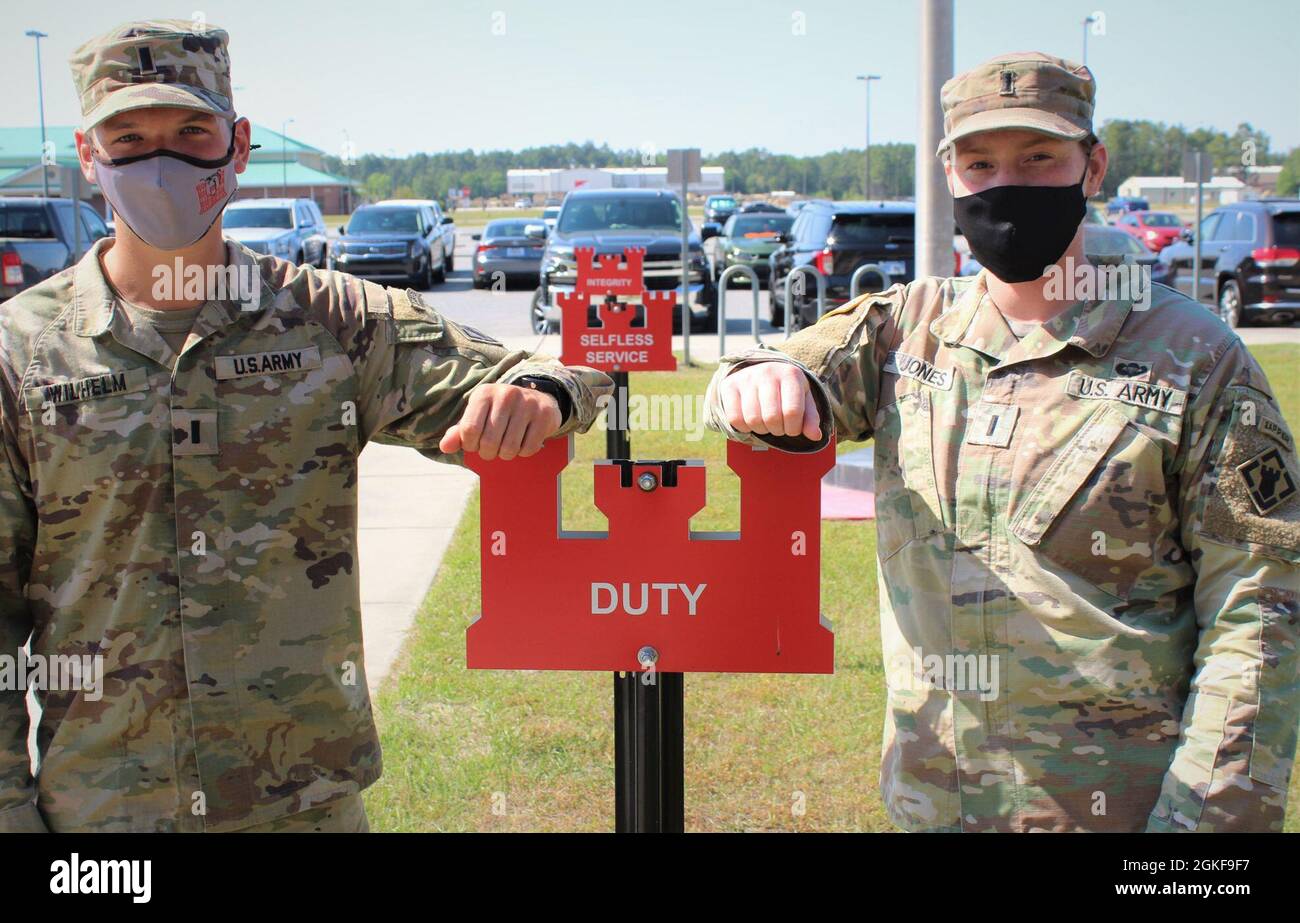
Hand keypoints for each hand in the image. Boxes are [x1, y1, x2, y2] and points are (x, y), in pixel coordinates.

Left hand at [439, 383, 561, 459]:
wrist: (537, 399)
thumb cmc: (500, 413)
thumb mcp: (478, 417)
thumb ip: (459, 432)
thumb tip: (445, 447)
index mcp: (484, 394)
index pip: (469, 430)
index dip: (470, 445)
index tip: (475, 445)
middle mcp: (506, 394)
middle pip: (489, 442)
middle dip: (488, 453)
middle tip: (492, 449)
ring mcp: (527, 403)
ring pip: (510, 448)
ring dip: (506, 455)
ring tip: (506, 447)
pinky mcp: (544, 415)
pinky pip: (528, 448)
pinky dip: (523, 453)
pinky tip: (523, 443)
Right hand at [718, 362, 821, 440]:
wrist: (761, 370)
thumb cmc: (786, 390)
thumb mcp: (803, 400)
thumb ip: (810, 418)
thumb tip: (815, 436)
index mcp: (790, 374)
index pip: (792, 412)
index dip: (793, 429)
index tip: (793, 428)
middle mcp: (768, 372)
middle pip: (772, 418)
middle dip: (777, 430)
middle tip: (778, 427)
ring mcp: (747, 378)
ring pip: (753, 419)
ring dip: (761, 430)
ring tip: (766, 424)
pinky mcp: (729, 386)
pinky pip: (735, 418)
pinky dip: (744, 428)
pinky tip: (751, 422)